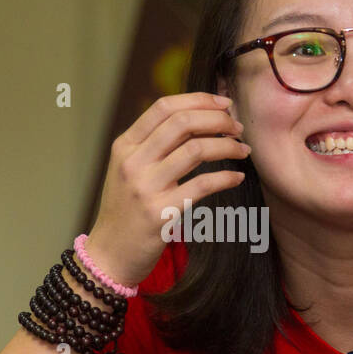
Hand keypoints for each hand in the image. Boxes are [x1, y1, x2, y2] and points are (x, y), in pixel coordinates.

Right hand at [85, 92, 248, 287]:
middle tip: (237, 128)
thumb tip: (197, 118)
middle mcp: (132, 162)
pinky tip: (237, 177)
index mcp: (125, 146)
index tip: (224, 104)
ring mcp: (145, 187)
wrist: (110, 254)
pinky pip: (203, 185)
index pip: (164, 107)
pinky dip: (227, 177)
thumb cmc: (126, 211)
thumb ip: (154, 145)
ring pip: (196, 150)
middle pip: (182, 123)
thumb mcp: (129, 170)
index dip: (199, 100)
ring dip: (227, 146)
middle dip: (218, 120)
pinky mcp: (160, 212)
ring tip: (242, 150)